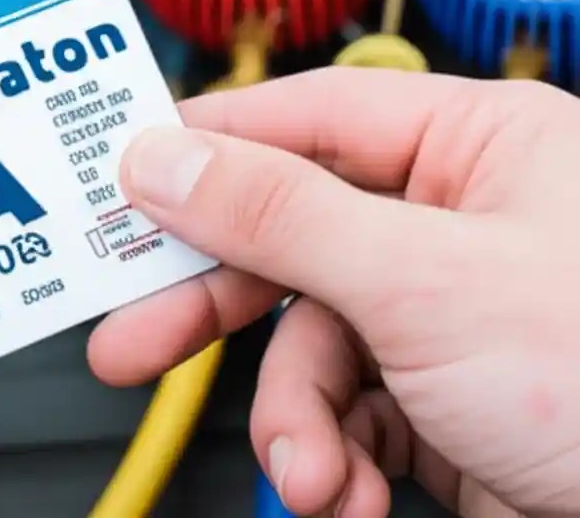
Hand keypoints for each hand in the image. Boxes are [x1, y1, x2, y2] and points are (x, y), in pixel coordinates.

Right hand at [88, 68, 579, 516]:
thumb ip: (280, 213)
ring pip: (309, 349)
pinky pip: (344, 414)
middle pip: (289, 241)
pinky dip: (332, 460)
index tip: (120, 177)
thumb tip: (166, 159)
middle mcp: (459, 224)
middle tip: (129, 342)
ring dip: (296, 423)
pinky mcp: (442, 403)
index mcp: (479, 149)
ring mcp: (448, 318)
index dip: (208, 146)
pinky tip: (348, 493)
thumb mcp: (424, 282)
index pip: (308, 118)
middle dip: (215, 310)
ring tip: (311, 476)